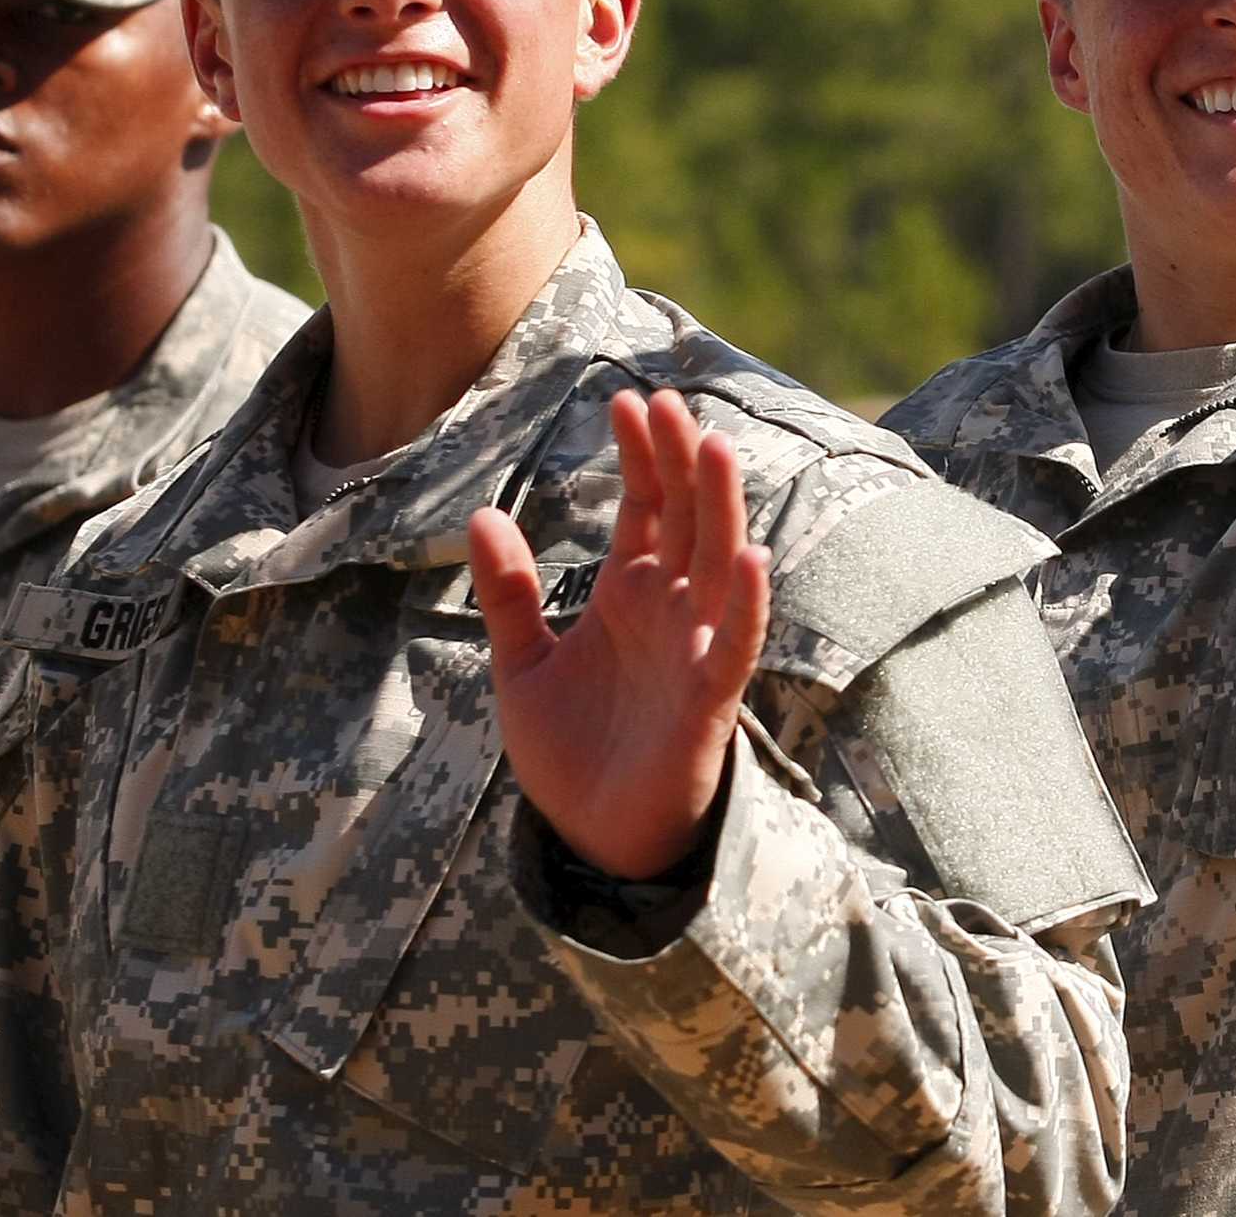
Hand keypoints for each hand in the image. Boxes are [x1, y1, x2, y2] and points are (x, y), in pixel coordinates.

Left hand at [467, 389, 770, 880]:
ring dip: (720, 508)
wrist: (594, 837)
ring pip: (719, 564)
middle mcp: (671, 611)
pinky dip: (750, 604)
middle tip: (667, 399)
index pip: (646, 508)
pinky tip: (752, 559)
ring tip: (712, 447)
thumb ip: (509, 594)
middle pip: (685, 518)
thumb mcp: (522, 666)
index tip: (626, 400)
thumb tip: (483, 513)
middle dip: (678, 461)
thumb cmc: (571, 751)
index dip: (639, 456)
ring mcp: (695, 650)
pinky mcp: (709, 701)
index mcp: (629, 595)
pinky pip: (738, 644)